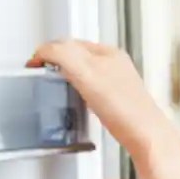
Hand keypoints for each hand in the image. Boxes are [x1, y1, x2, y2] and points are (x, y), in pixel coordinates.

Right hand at [29, 39, 168, 155]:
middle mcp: (115, 65)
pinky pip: (91, 88)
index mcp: (108, 52)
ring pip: (84, 71)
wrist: (145, 135)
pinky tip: (76, 100)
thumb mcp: (86, 72)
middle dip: (56, 59)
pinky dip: (78, 90)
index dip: (48, 50)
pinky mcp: (117, 101)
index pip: (69, 42)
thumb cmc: (123, 107)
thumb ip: (63, 55)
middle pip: (77, 54)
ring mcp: (117, 83)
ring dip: (66, 74)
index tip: (34, 64)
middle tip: (40, 70)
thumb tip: (46, 50)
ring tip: (53, 82)